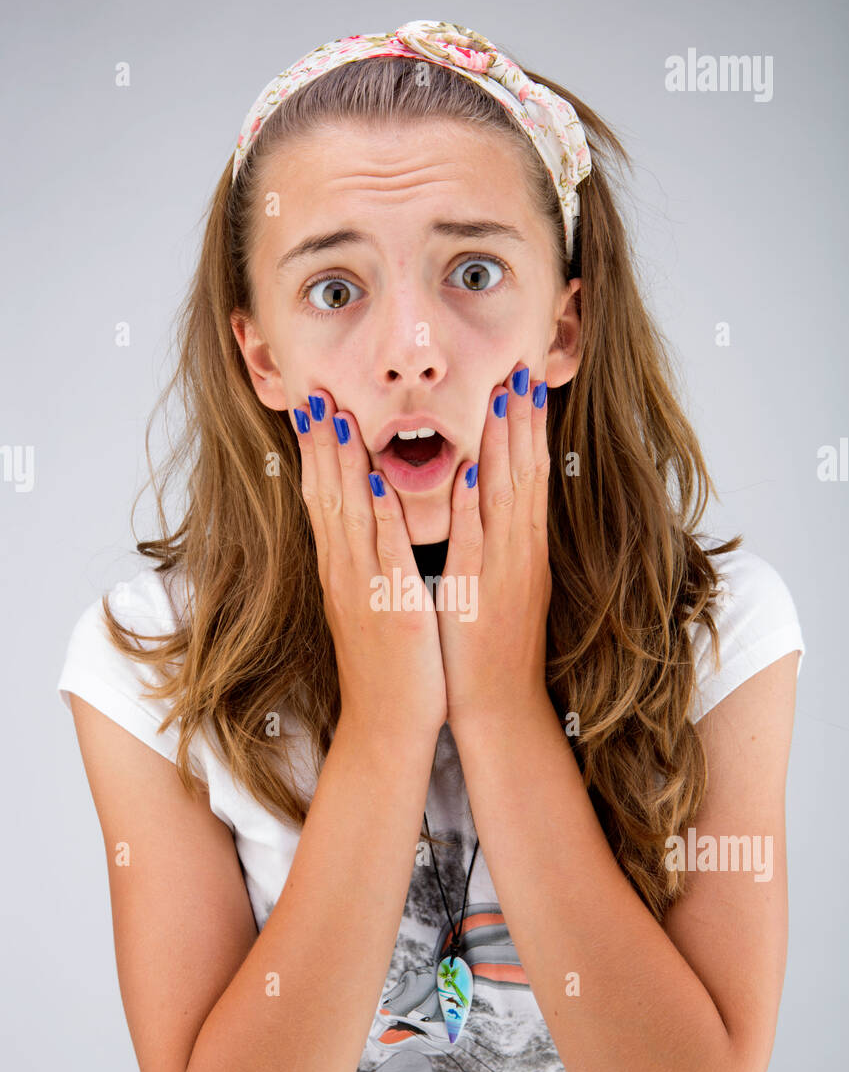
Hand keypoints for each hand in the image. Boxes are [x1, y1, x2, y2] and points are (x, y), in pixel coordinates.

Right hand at [289, 388, 447, 738]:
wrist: (388, 725)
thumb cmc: (388, 667)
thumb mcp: (370, 605)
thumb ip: (366, 563)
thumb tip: (364, 525)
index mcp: (343, 570)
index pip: (323, 499)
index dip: (318, 451)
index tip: (315, 406)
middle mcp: (345, 573)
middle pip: (326, 496)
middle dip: (322, 442)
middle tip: (317, 390)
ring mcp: (365, 590)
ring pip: (348, 514)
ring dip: (343, 461)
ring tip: (339, 414)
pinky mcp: (393, 609)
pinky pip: (387, 553)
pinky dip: (381, 515)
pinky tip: (376, 480)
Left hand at [435, 361, 552, 730]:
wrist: (502, 706)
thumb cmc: (492, 648)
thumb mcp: (500, 584)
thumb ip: (499, 543)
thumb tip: (490, 502)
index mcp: (521, 548)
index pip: (528, 474)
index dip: (527, 426)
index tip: (523, 381)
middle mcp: (519, 552)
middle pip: (525, 473)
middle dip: (524, 418)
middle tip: (521, 365)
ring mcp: (504, 573)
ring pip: (507, 498)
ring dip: (505, 446)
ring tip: (505, 396)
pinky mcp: (478, 596)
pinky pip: (476, 546)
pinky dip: (474, 510)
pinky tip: (471, 475)